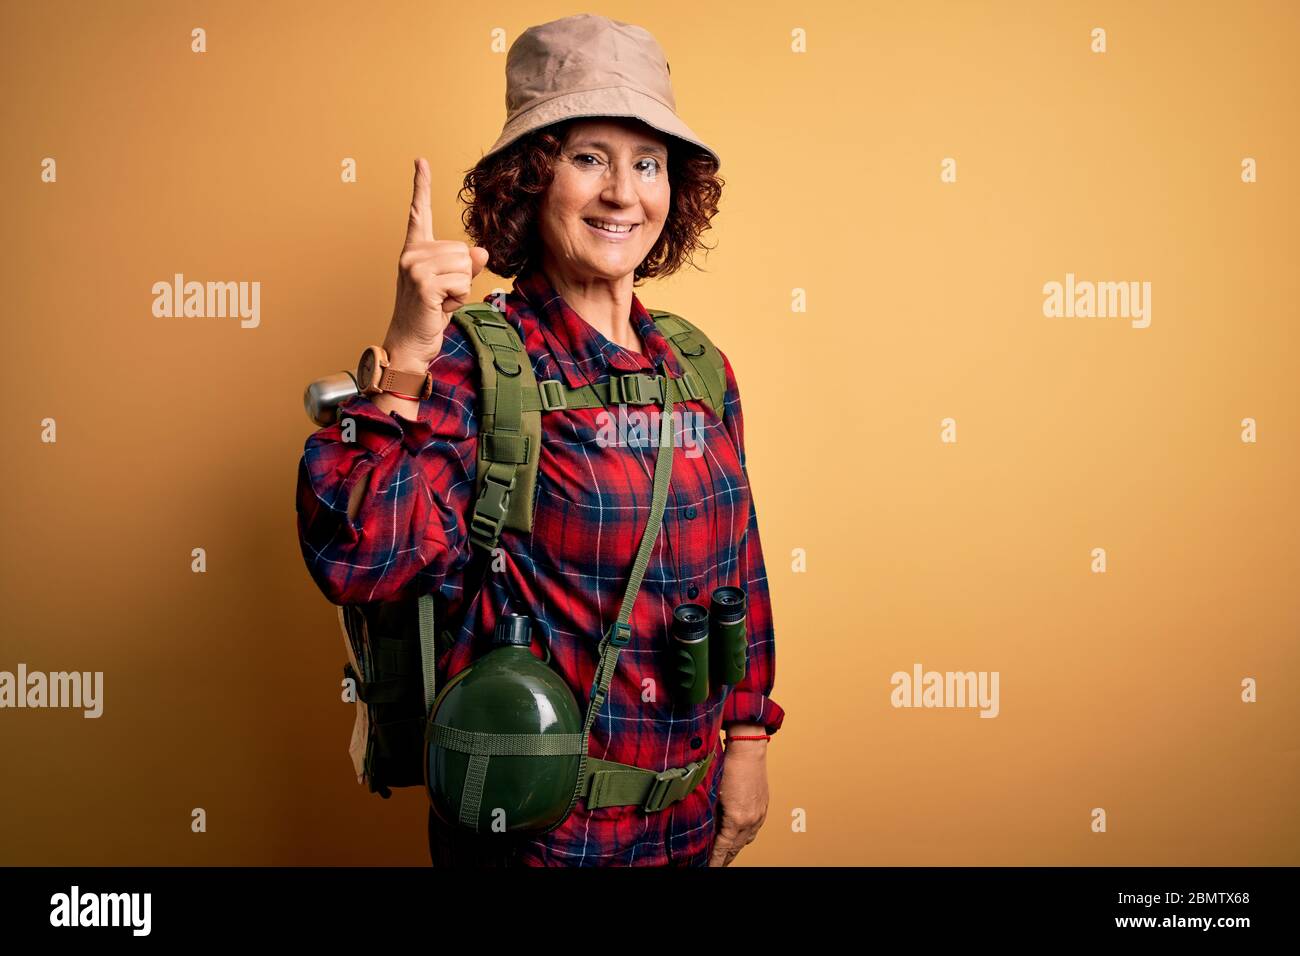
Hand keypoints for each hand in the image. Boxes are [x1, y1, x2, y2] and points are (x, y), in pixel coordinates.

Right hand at [384, 157, 489, 361]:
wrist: (409, 343)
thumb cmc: (429, 313)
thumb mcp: (451, 285)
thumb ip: (466, 265)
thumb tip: (481, 252)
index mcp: (415, 249)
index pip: (420, 212)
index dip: (421, 186)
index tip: (420, 161)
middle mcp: (412, 253)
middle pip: (463, 250)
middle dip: (462, 276)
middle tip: (442, 294)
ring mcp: (415, 267)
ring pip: (465, 267)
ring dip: (461, 289)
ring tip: (441, 301)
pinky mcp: (423, 283)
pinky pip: (461, 282)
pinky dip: (458, 298)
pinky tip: (440, 307)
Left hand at [708, 731, 769, 866]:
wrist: (748, 749)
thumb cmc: (729, 765)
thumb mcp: (713, 793)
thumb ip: (711, 815)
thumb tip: (705, 830)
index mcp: (737, 818)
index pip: (723, 848)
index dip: (714, 860)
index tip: (708, 867)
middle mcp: (751, 819)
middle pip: (736, 848)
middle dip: (724, 859)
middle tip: (714, 864)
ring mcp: (759, 814)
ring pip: (746, 841)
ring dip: (734, 849)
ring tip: (724, 856)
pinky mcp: (763, 808)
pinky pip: (754, 830)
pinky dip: (744, 838)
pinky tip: (737, 838)